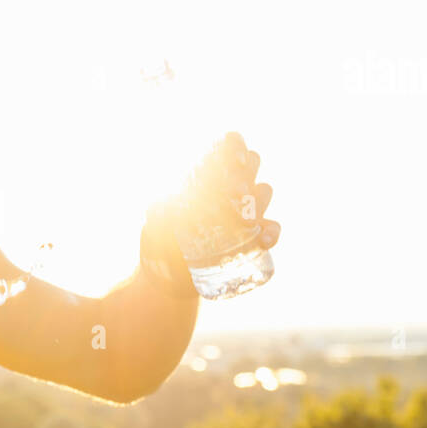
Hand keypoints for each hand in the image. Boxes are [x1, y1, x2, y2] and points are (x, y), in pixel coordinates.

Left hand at [141, 133, 279, 288]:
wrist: (169, 280)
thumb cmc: (160, 246)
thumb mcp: (155, 226)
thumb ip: (158, 213)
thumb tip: (160, 206)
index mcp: (206, 178)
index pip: (228, 147)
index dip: (234, 147)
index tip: (232, 161)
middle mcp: (228, 190)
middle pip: (251, 162)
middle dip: (247, 171)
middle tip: (235, 193)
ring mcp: (243, 212)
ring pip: (263, 191)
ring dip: (258, 199)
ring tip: (242, 219)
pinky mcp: (252, 238)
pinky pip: (271, 228)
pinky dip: (270, 231)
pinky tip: (262, 240)